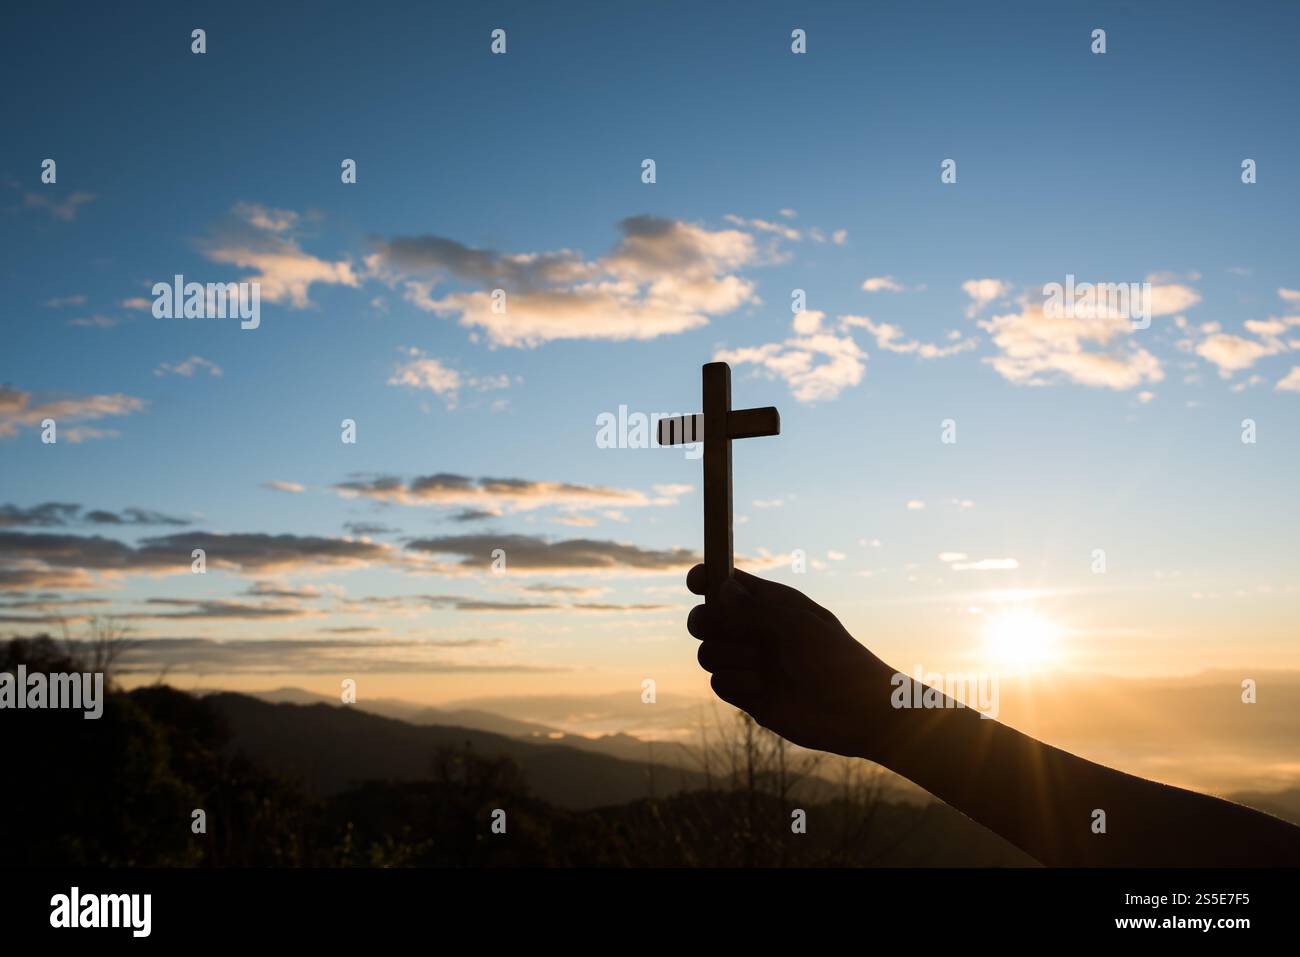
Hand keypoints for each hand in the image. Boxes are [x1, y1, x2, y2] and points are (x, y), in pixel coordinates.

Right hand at [686, 564, 893, 758]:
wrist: (857, 712)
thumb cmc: (837, 659)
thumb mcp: (797, 625)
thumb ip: (755, 609)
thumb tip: (719, 589)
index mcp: (771, 604)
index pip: (727, 585)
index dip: (707, 580)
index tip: (695, 582)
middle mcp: (756, 631)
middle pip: (706, 618)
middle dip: (706, 621)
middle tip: (719, 626)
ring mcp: (750, 663)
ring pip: (708, 652)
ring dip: (729, 656)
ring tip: (761, 664)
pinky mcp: (748, 695)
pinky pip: (718, 683)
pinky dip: (736, 683)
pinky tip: (762, 688)